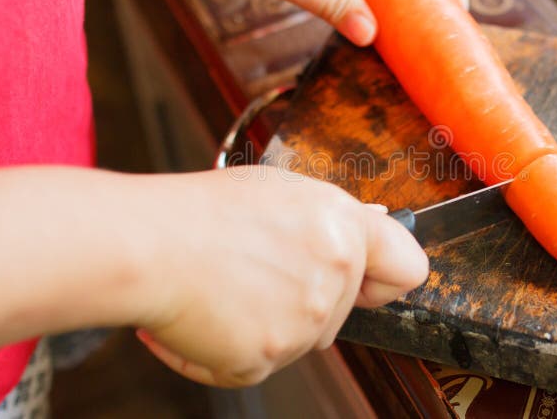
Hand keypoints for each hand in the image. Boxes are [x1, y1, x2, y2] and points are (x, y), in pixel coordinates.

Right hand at [134, 167, 427, 386]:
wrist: (147, 244)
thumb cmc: (205, 211)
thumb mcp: (280, 190)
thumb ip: (336, 215)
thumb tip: (376, 223)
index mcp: (342, 229)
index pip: (409, 269)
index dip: (386, 279)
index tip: (365, 282)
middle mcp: (333, 276)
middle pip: (340, 314)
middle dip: (304, 300)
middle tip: (255, 271)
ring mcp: (302, 323)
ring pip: (299, 341)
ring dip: (266, 325)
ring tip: (224, 286)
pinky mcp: (264, 359)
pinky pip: (257, 365)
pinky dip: (227, 351)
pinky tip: (204, 314)